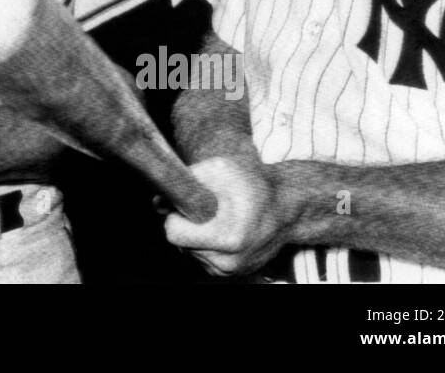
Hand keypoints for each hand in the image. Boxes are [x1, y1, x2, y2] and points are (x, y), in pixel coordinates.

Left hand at [163, 155, 285, 275]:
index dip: (175, 215)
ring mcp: (231, 271)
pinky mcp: (233, 274)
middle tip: (204, 208)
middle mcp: (229, 261)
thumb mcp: (219, 170)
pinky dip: (205, 243)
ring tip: (217, 217)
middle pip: (180, 243)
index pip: (174, 233)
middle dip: (185, 223)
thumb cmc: (254, 185)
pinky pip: (202, 258)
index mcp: (227, 238)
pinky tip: (220, 229)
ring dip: (195, 234)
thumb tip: (157, 202)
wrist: (286, 206)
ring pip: (189, 251)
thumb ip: (185, 182)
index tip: (187, 203)